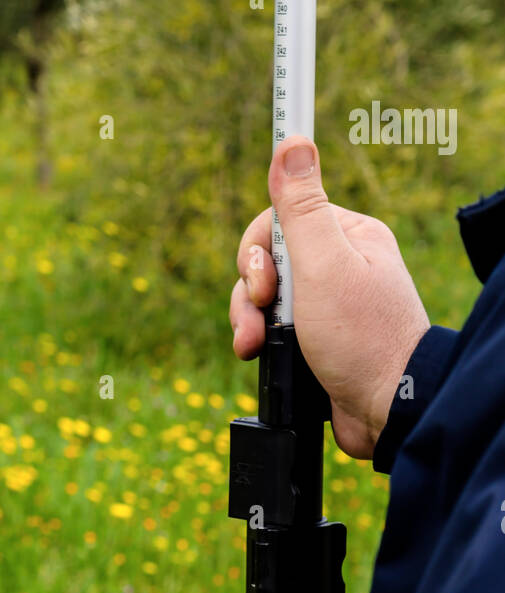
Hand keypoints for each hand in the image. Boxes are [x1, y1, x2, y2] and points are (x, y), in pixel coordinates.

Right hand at [230, 136, 430, 458]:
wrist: (385, 410)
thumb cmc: (362, 339)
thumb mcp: (324, 265)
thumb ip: (302, 207)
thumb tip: (291, 140)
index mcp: (348, 237)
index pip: (280, 220)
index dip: (259, 250)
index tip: (264, 278)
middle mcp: (338, 268)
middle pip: (266, 262)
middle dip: (251, 293)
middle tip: (263, 318)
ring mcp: (326, 308)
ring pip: (264, 300)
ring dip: (249, 322)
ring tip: (254, 347)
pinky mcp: (317, 343)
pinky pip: (273, 332)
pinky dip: (262, 344)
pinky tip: (264, 359)